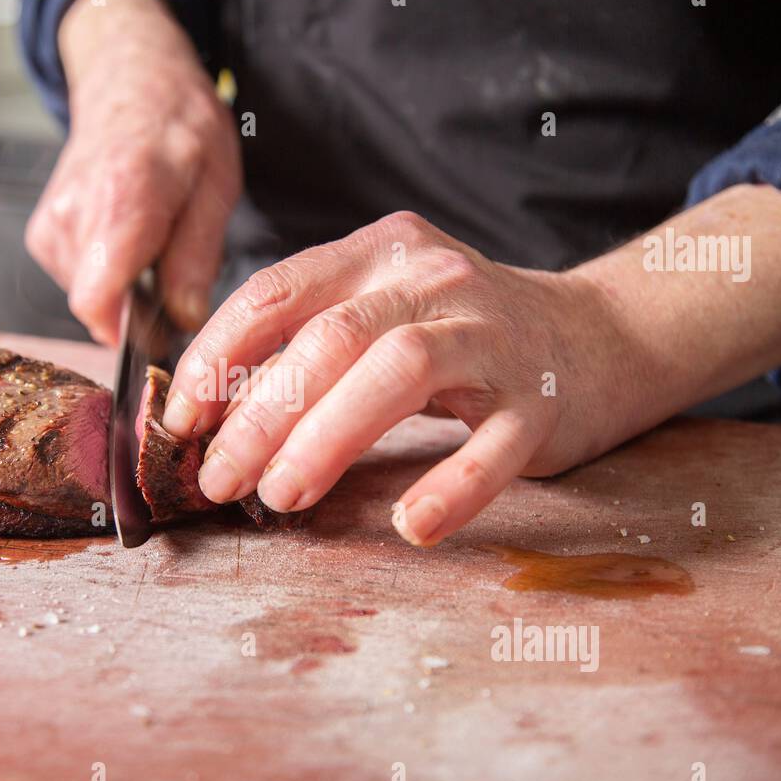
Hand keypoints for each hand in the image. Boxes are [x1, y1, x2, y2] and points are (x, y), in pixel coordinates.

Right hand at [25, 0, 240, 344]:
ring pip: (92, 299)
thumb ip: (197, 257)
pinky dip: (109, 273)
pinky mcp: (43, 238)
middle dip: (142, 309)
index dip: (130, 334)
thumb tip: (185, 319)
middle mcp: (73, 217)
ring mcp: (51, 228)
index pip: (97, 302)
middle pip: (101, 309)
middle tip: (175, 265)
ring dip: (128, 288)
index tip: (162, 330)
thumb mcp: (216, 185)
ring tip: (154, 238)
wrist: (128, 82)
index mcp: (122, 201)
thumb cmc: (178, 125)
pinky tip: (128, 236)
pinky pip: (80, 282)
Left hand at [160, 211, 621, 545]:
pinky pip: (493, 446)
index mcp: (378, 254)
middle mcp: (433, 281)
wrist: (599, 336)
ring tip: (283, 497)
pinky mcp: (542, 399)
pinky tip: (412, 525)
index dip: (218, 357)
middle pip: (330, 338)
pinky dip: (450, 487)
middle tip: (222, 479)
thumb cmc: (462, 337)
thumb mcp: (382, 310)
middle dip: (260, 414)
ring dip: (327, 439)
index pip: (277, 292)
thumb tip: (208, 412)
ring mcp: (493, 336)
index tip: (180, 420)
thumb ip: (306, 343)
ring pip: (399, 373)